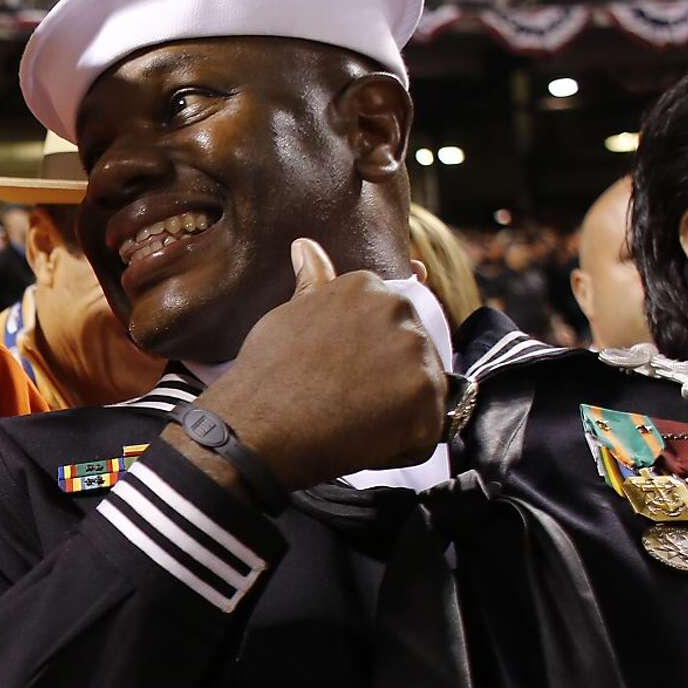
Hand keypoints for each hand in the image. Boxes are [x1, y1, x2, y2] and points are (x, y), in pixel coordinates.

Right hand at [188, 239, 446, 493]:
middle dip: (388, 377)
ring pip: (423, 387)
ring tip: (353, 421)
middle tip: (345, 400)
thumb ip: (314, 284)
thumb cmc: (266, 375)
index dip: (366, 353)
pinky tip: (365, 441)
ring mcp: (417, 355)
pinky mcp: (428, 400)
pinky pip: (429, 427)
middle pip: (410, 350)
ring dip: (398, 409)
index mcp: (366, 286)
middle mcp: (398, 311)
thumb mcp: (289, 317)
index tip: (341, 372)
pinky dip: (404, 441)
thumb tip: (307, 245)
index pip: (388, 320)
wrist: (258, 428)